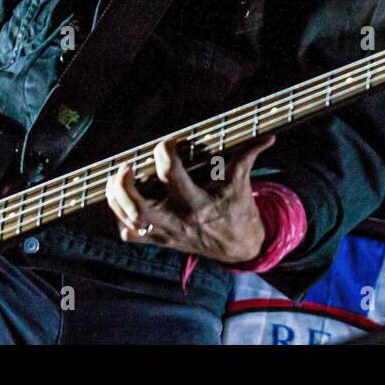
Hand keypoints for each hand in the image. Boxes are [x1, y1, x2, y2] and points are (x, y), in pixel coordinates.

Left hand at [105, 135, 275, 264]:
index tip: (166, 142)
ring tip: (118, 178)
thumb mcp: (241, 183)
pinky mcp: (160, 242)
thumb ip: (248, 155)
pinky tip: (124, 200)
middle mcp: (178, 220)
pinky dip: (121, 218)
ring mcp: (167, 234)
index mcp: (198, 203)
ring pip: (130, 222)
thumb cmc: (238, 210)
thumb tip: (267, 137)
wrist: (239, 247)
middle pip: (139, 208)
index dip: (164, 153)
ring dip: (117, 199)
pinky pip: (131, 235)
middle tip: (126, 166)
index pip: (172, 176)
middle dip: (125, 186)